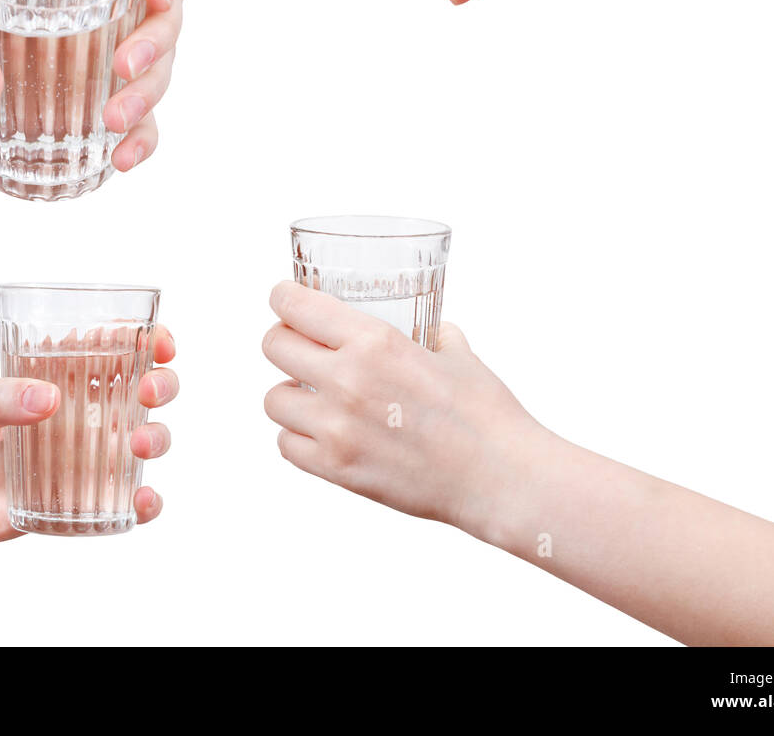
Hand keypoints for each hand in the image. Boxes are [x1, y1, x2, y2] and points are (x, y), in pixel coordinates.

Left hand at [0, 0, 181, 170]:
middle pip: (156, 6)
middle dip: (157, 42)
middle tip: (124, 73)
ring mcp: (82, 43)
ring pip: (150, 63)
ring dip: (148, 95)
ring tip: (114, 127)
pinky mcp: (72, 92)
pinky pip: (126, 112)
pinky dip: (136, 136)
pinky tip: (122, 159)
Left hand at [0, 326, 177, 555]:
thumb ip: (4, 399)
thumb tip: (48, 399)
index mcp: (56, 378)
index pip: (115, 349)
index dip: (149, 341)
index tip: (160, 343)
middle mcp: (78, 414)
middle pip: (143, 391)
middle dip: (162, 385)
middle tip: (148, 392)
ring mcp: (81, 458)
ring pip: (145, 440)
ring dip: (159, 437)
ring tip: (140, 446)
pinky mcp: (76, 500)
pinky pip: (124, 500)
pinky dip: (145, 502)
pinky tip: (143, 501)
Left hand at [262, 280, 543, 535]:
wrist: (500, 477)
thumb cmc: (485, 414)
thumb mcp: (457, 353)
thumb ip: (432, 335)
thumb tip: (428, 327)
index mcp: (375, 342)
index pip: (297, 306)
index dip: (283, 297)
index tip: (282, 297)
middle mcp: (348, 379)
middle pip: (273, 346)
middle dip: (282, 340)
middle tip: (296, 345)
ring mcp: (338, 428)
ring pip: (273, 399)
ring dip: (288, 394)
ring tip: (308, 395)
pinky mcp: (337, 469)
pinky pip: (286, 445)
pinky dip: (297, 437)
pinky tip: (317, 432)